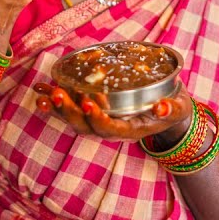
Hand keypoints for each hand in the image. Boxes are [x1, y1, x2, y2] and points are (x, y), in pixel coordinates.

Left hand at [32, 81, 191, 142]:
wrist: (165, 112)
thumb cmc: (173, 108)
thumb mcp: (178, 108)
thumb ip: (171, 109)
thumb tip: (162, 108)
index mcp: (130, 130)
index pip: (109, 129)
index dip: (98, 118)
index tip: (89, 103)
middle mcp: (110, 129)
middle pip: (84, 125)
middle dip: (69, 111)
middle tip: (58, 94)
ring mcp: (98, 121)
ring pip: (72, 118)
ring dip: (56, 106)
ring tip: (43, 94)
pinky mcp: (90, 112)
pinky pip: (69, 108)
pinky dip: (53, 99)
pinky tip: (40, 88)